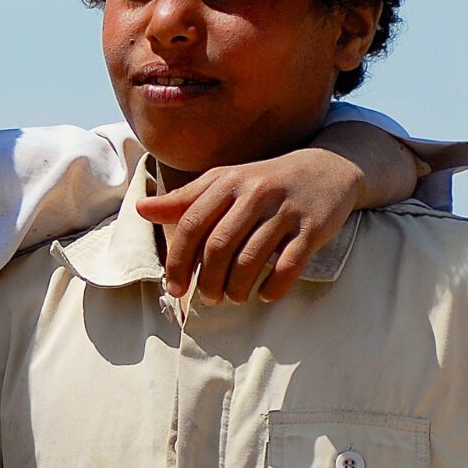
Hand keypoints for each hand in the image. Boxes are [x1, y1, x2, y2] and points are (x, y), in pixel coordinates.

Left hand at [136, 146, 364, 303]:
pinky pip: (289, 266)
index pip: (191, 226)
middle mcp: (255, 193)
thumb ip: (184, 200)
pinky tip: (264, 294)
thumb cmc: (263, 183)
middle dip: (208, 281)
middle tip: (208, 298)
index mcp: (227, 182)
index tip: (175, 288)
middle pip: (219, 247)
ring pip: (251, 260)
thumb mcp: (223, 182)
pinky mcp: (313, 228)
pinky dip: (273, 287)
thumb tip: (140, 209)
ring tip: (233, 297)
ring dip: (237, 288)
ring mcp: (285, 211)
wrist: (327, 169)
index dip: (178, 261)